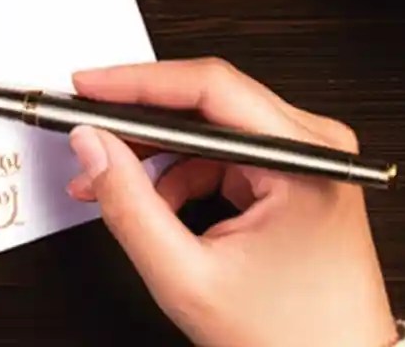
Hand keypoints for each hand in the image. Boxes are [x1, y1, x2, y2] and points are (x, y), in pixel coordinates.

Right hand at [66, 58, 397, 346]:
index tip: (89, 86)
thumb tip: (94, 147)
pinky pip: (225, 154)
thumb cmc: (291, 337)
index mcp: (304, 160)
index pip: (210, 88)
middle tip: (89, 131)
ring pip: (212, 129)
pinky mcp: (294, 175)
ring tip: (114, 183)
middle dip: (139, 122)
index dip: (137, 83)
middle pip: (209, 103)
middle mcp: (314, 146)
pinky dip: (183, 172)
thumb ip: (129, 206)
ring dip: (157, 152)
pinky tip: (154, 202)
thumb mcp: (188, 277)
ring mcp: (307, 159)